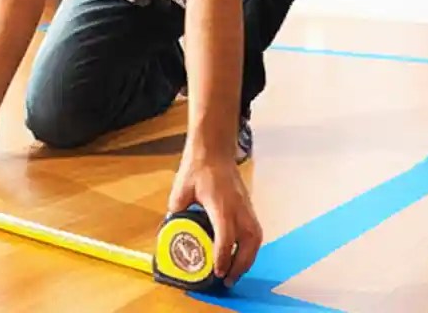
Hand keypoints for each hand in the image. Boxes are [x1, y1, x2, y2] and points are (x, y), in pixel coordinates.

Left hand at [167, 152, 262, 286]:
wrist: (214, 149)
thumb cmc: (198, 167)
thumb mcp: (180, 189)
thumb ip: (176, 211)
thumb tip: (171, 229)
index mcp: (221, 203)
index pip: (226, 235)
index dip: (222, 256)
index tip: (217, 272)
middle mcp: (238, 206)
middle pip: (249, 241)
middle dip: (241, 264)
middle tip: (228, 280)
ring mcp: (246, 206)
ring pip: (256, 237)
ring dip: (249, 258)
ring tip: (236, 272)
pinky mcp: (248, 206)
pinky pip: (255, 231)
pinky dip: (250, 247)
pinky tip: (240, 255)